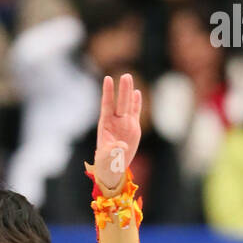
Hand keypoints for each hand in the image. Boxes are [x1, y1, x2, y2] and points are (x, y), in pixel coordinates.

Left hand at [91, 72, 141, 190]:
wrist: (113, 167)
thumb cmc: (105, 162)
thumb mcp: (107, 158)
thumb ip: (112, 150)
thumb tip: (121, 145)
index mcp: (106, 125)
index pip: (107, 105)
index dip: (108, 92)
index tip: (108, 79)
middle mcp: (115, 121)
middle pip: (120, 102)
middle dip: (122, 89)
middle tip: (125, 75)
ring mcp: (124, 123)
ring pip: (127, 104)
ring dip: (129, 92)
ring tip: (129, 77)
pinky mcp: (133, 127)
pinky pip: (135, 112)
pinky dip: (136, 103)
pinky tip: (137, 93)